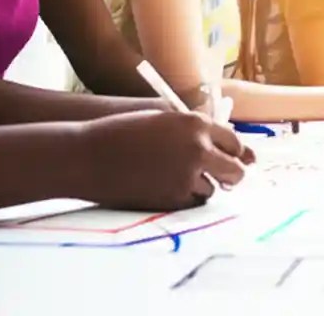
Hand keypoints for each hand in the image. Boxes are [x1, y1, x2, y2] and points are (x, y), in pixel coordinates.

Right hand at [77, 110, 254, 210]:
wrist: (88, 156)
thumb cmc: (122, 134)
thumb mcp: (163, 121)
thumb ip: (193, 132)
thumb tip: (223, 149)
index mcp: (196, 124)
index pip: (233, 142)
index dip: (236, 152)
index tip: (235, 158)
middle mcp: (198, 149)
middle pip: (235, 170)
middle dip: (232, 175)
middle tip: (226, 179)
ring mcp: (187, 175)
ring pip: (212, 189)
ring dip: (201, 187)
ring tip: (178, 180)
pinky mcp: (173, 198)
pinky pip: (191, 203)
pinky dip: (184, 199)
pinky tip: (166, 189)